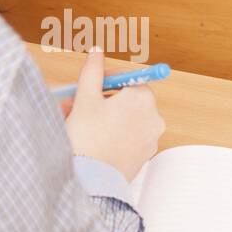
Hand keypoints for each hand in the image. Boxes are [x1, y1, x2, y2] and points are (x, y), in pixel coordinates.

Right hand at [63, 49, 165, 182]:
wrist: (89, 180)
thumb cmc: (86, 138)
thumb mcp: (85, 98)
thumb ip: (93, 71)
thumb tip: (97, 50)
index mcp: (143, 98)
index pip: (129, 78)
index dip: (106, 79)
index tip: (91, 83)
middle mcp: (154, 117)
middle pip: (127, 99)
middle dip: (101, 99)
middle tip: (77, 103)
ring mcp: (151, 139)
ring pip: (126, 119)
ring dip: (104, 117)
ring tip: (78, 122)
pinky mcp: (144, 156)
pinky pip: (128, 138)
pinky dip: (112, 134)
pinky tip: (91, 139)